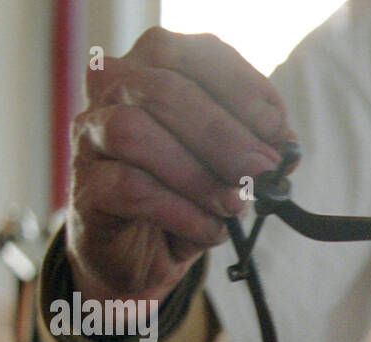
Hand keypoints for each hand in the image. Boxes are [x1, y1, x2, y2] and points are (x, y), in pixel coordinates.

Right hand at [66, 27, 295, 301]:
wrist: (140, 258)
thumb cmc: (186, 198)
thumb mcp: (229, 171)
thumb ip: (255, 151)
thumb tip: (285, 149)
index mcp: (154, 68)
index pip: (194, 53)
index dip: (241, 87)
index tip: (276, 127)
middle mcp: (114, 89)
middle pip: (164, 89)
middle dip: (223, 134)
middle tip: (263, 170)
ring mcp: (91, 135)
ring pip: (134, 131)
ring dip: (196, 173)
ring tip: (234, 205)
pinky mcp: (85, 186)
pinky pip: (128, 187)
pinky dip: (179, 210)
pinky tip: (209, 229)